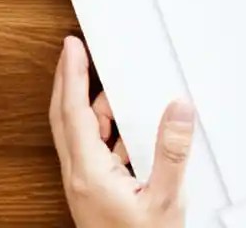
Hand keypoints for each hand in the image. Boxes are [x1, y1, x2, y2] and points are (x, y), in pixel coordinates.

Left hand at [50, 36, 195, 227]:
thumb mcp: (165, 199)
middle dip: (70, 81)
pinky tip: (128, 130)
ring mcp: (85, 185)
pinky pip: (95, 151)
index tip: (71, 47)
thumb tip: (178, 110)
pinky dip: (106, 131)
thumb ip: (171, 152)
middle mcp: (80, 176)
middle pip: (67, 117)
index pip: (73, 111)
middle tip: (78, 52)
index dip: (71, 75)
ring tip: (117, 90)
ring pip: (81, 134)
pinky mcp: (95, 193)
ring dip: (93, 108)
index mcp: (89, 173)